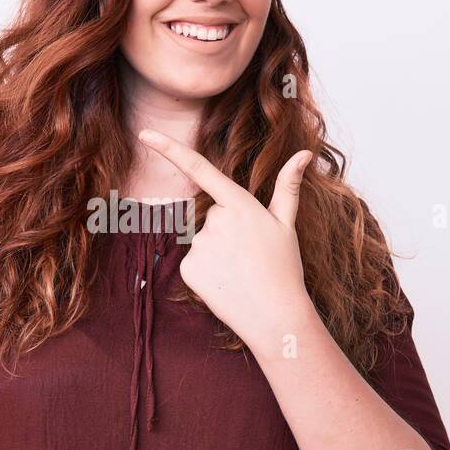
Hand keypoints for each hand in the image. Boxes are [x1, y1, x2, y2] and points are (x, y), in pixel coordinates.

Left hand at [138, 128, 315, 350]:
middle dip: (226, 231)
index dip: (169, 148)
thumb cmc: (284, 268)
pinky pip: (194, 262)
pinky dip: (208, 271)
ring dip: (218, 253)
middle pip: (210, 216)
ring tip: (240, 272)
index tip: (145, 133)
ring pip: (202, 240)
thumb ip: (288, 186)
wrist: (275, 316)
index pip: (199, 168)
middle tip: (249, 255)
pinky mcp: (188, 269)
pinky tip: (226, 283)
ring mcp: (199, 246)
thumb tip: (303, 153)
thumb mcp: (287, 224)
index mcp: (239, 204)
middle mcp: (215, 221)